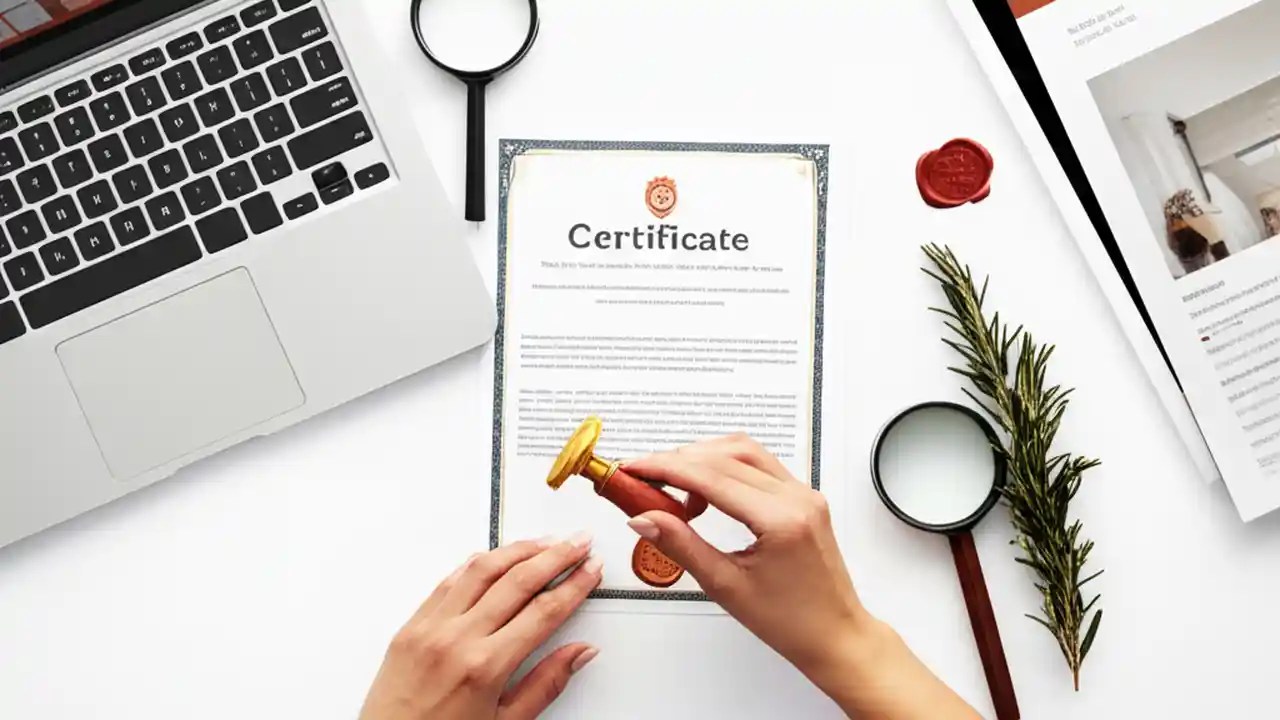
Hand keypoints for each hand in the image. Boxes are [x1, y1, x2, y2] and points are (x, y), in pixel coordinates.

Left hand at [359, 535, 601, 719]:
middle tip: (578, 543)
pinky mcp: (410, 626)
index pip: (544, 612)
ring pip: (482, 569)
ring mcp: (430, 628)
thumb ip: (546, 683)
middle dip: (556, 556)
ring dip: (519, 549)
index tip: (591, 569)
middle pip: (518, 581)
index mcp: (484, 667)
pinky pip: (448, 581)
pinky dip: (476, 563)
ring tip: (545, 541)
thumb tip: (580, 653)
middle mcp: (456, 639)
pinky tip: (495, 556)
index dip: (574, 585)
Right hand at [622, 435, 861, 679]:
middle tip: (643, 476)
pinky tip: (705, 493)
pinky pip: (759, 466)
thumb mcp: (726, 586)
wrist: (835, 636)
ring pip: (744, 452)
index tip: (635, 469)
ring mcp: (805, 494)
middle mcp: (798, 497)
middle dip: (678, 461)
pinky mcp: (804, 497)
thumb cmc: (793, 622)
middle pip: (725, 456)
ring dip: (703, 459)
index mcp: (782, 519)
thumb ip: (681, 545)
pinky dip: (725, 469)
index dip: (665, 468)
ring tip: (672, 487)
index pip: (711, 476)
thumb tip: (645, 518)